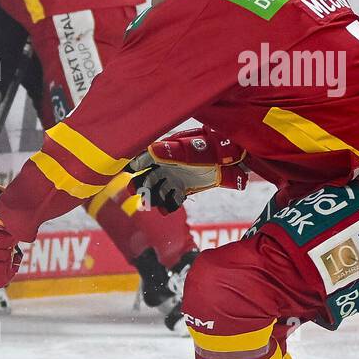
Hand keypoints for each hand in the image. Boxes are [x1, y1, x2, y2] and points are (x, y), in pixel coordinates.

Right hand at [127, 127, 247, 212]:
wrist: (231, 160)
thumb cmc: (210, 149)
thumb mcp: (192, 150)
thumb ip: (172, 152)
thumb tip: (152, 151)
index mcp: (164, 151)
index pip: (143, 157)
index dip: (133, 163)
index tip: (126, 170)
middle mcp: (166, 165)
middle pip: (146, 176)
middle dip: (139, 184)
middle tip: (135, 191)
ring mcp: (173, 178)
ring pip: (157, 190)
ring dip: (152, 197)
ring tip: (150, 204)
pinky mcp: (182, 190)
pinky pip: (171, 199)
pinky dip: (168, 205)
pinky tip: (166, 209)